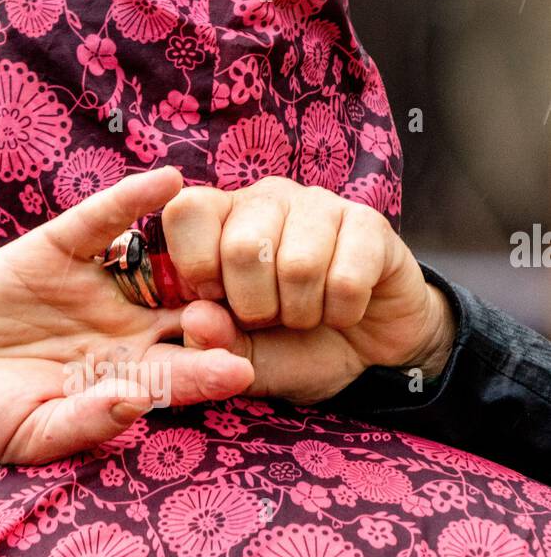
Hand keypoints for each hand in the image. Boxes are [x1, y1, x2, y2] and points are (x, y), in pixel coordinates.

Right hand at [0, 168, 253, 462]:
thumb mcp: (33, 435)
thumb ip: (86, 423)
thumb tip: (136, 407)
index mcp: (128, 380)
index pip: (182, 373)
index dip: (209, 371)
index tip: (239, 370)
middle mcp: (125, 330)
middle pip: (186, 315)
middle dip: (217, 310)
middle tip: (244, 306)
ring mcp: (97, 286)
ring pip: (156, 265)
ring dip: (192, 254)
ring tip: (227, 242)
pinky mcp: (59, 248)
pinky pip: (101, 221)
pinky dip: (131, 200)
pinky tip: (168, 182)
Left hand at [162, 176, 455, 402]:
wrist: (365, 356)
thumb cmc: (291, 346)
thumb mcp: (240, 357)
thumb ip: (212, 343)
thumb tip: (195, 319)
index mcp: (222, 219)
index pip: (186, 210)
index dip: (196, 266)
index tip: (216, 298)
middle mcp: (268, 200)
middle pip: (242, 247)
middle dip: (255, 306)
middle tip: (271, 317)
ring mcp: (321, 206)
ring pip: (298, 264)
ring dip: (302, 313)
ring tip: (308, 314)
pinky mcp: (369, 225)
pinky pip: (347, 279)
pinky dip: (342, 313)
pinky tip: (343, 310)